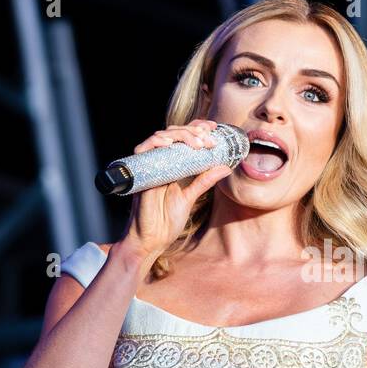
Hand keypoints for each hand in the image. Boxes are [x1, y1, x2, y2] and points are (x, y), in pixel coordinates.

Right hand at [119, 119, 233, 259]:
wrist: (151, 240)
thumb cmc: (166, 221)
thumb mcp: (190, 197)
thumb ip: (204, 180)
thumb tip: (226, 167)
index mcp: (171, 165)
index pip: (182, 138)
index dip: (196, 128)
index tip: (214, 127)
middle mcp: (159, 162)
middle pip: (173, 133)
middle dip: (193, 130)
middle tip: (209, 137)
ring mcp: (149, 166)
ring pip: (161, 137)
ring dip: (181, 135)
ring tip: (198, 143)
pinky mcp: (140, 173)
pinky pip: (143, 150)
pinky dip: (156, 142)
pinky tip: (170, 143)